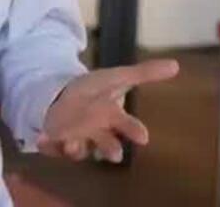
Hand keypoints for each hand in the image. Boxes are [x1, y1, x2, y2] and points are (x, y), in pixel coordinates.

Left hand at [37, 59, 179, 162]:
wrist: (65, 99)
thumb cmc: (94, 91)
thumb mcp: (116, 77)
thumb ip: (143, 73)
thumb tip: (176, 65)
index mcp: (111, 116)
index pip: (126, 124)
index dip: (134, 130)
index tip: (144, 137)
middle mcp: (96, 131)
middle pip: (105, 143)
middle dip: (110, 148)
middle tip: (114, 154)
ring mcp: (75, 137)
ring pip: (79, 148)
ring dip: (76, 148)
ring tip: (73, 144)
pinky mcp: (54, 141)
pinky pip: (50, 146)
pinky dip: (47, 144)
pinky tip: (42, 139)